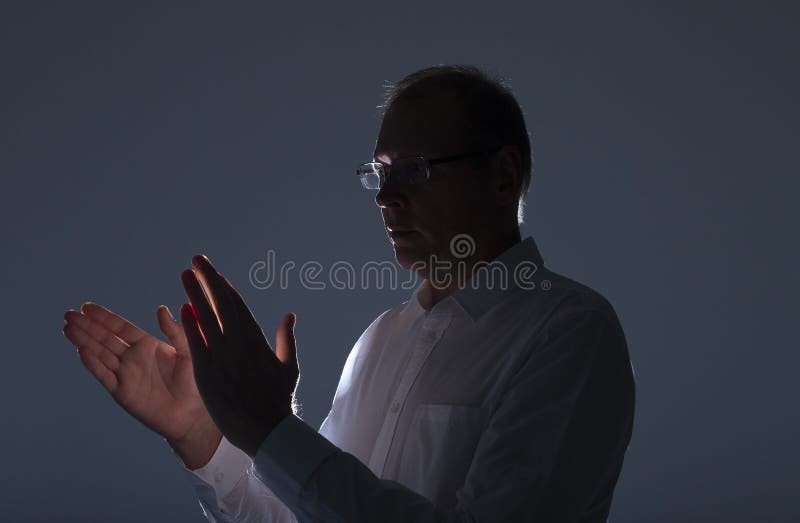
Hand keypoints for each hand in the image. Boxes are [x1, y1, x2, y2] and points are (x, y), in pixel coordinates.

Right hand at [63, 302, 221, 467]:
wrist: (192, 413)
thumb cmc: (195, 381)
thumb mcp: (188, 351)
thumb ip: (176, 331)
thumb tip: (161, 309)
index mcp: (147, 345)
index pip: (120, 327)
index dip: (104, 317)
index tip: (86, 306)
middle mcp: (132, 358)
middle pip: (105, 338)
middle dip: (87, 326)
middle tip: (69, 313)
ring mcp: (126, 375)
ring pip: (100, 354)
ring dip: (84, 341)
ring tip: (68, 328)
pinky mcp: (122, 392)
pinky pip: (105, 375)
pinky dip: (93, 364)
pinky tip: (81, 350)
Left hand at [180, 254, 299, 457]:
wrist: (267, 431)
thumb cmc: (279, 400)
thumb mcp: (289, 366)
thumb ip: (286, 338)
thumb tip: (290, 315)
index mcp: (257, 340)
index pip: (237, 305)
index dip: (222, 286)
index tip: (212, 271)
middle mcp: (239, 344)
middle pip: (221, 304)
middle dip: (207, 280)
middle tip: (195, 260)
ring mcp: (223, 358)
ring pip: (206, 319)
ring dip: (195, 295)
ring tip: (185, 275)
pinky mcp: (208, 375)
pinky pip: (197, 345)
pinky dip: (190, 326)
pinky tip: (182, 308)